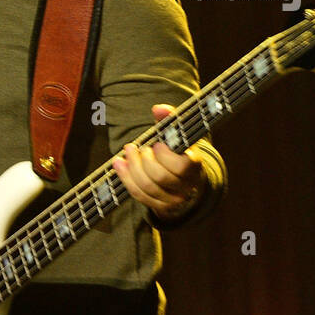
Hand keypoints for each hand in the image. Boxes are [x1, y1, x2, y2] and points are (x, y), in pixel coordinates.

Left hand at [112, 104, 206, 221]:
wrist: (183, 172)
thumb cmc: (177, 148)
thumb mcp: (176, 131)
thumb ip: (169, 118)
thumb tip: (158, 109)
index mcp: (194, 165)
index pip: (181, 166)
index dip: (165, 156)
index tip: (155, 144)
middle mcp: (187, 185)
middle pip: (160, 177)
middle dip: (141, 161)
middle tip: (132, 147)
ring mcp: (174, 198)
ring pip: (148, 188)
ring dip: (131, 169)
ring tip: (125, 154)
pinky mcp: (161, 206)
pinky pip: (140, 196)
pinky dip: (126, 180)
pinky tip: (119, 165)